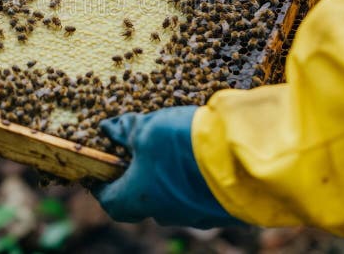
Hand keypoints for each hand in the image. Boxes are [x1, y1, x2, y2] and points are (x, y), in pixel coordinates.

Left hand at [93, 106, 242, 228]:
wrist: (240, 159)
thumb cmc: (183, 145)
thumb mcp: (147, 129)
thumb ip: (126, 129)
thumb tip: (108, 129)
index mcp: (137, 199)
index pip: (109, 199)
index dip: (103, 182)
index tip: (103, 164)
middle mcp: (164, 213)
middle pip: (142, 200)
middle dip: (139, 177)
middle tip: (141, 151)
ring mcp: (194, 215)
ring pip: (172, 198)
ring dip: (168, 177)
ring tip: (174, 149)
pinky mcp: (220, 210)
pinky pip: (198, 195)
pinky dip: (194, 179)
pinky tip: (201, 157)